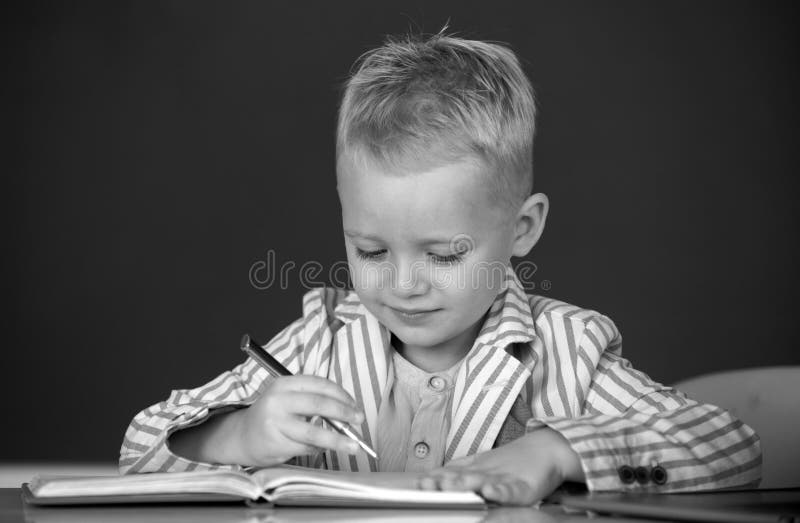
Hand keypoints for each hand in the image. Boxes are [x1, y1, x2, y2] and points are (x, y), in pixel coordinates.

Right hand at [221, 375, 364, 465]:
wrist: (242, 436)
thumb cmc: (273, 416)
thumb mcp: (288, 398)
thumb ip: (313, 400)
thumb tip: (347, 412)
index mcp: (285, 384)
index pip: (320, 384)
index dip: (342, 395)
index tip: (354, 406)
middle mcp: (278, 400)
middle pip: (319, 404)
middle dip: (344, 413)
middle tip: (359, 420)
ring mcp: (275, 422)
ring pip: (314, 431)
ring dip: (338, 440)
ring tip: (353, 445)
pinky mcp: (275, 442)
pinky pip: (305, 447)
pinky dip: (319, 449)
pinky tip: (323, 448)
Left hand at [418, 427, 584, 504]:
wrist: (547, 450)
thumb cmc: (513, 462)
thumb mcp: (482, 464)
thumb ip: (458, 471)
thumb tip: (430, 477)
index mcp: (476, 468)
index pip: (451, 473)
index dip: (435, 478)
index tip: (418, 482)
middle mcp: (486, 472)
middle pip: (462, 476)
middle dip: (444, 482)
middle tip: (427, 486)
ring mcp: (504, 478)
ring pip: (482, 481)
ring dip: (465, 484)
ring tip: (449, 487)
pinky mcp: (523, 487)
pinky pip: (510, 490)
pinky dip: (500, 491)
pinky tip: (490, 492)